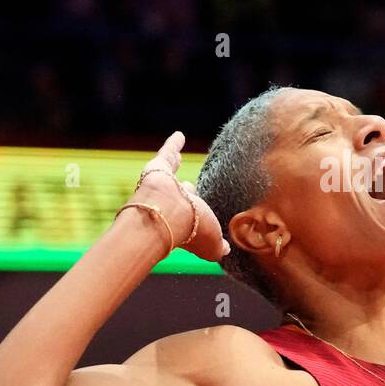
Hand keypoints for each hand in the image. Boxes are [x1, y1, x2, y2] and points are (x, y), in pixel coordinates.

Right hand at [132, 131, 229, 260]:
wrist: (166, 216)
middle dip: (185, 192)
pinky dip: (172, 145)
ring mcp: (163, 187)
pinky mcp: (157, 169)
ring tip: (180, 157)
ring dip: (175, 166)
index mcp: (185, 223)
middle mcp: (172, 205)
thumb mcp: (212, 244)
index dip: (196, 217)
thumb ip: (220, 248)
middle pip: (180, 196)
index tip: (202, 216)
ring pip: (171, 175)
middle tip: (190, 186)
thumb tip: (227, 250)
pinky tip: (179, 135)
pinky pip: (167, 154)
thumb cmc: (191, 231)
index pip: (191, 218)